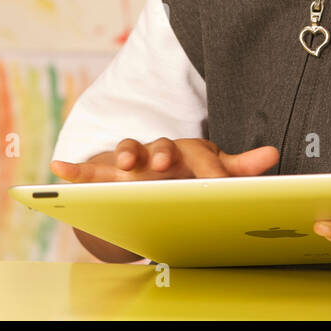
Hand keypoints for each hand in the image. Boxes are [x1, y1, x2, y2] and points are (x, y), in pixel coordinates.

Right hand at [50, 138, 278, 181]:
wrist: (152, 173)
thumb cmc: (186, 172)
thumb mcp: (212, 171)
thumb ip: (239, 167)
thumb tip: (272, 153)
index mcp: (187, 151)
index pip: (200, 154)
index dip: (209, 167)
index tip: (218, 182)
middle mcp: (159, 151)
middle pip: (162, 147)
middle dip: (165, 154)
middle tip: (167, 163)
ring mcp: (132, 161)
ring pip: (128, 151)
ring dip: (127, 153)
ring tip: (125, 163)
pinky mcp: (106, 173)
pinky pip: (89, 170)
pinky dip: (73, 169)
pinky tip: (58, 169)